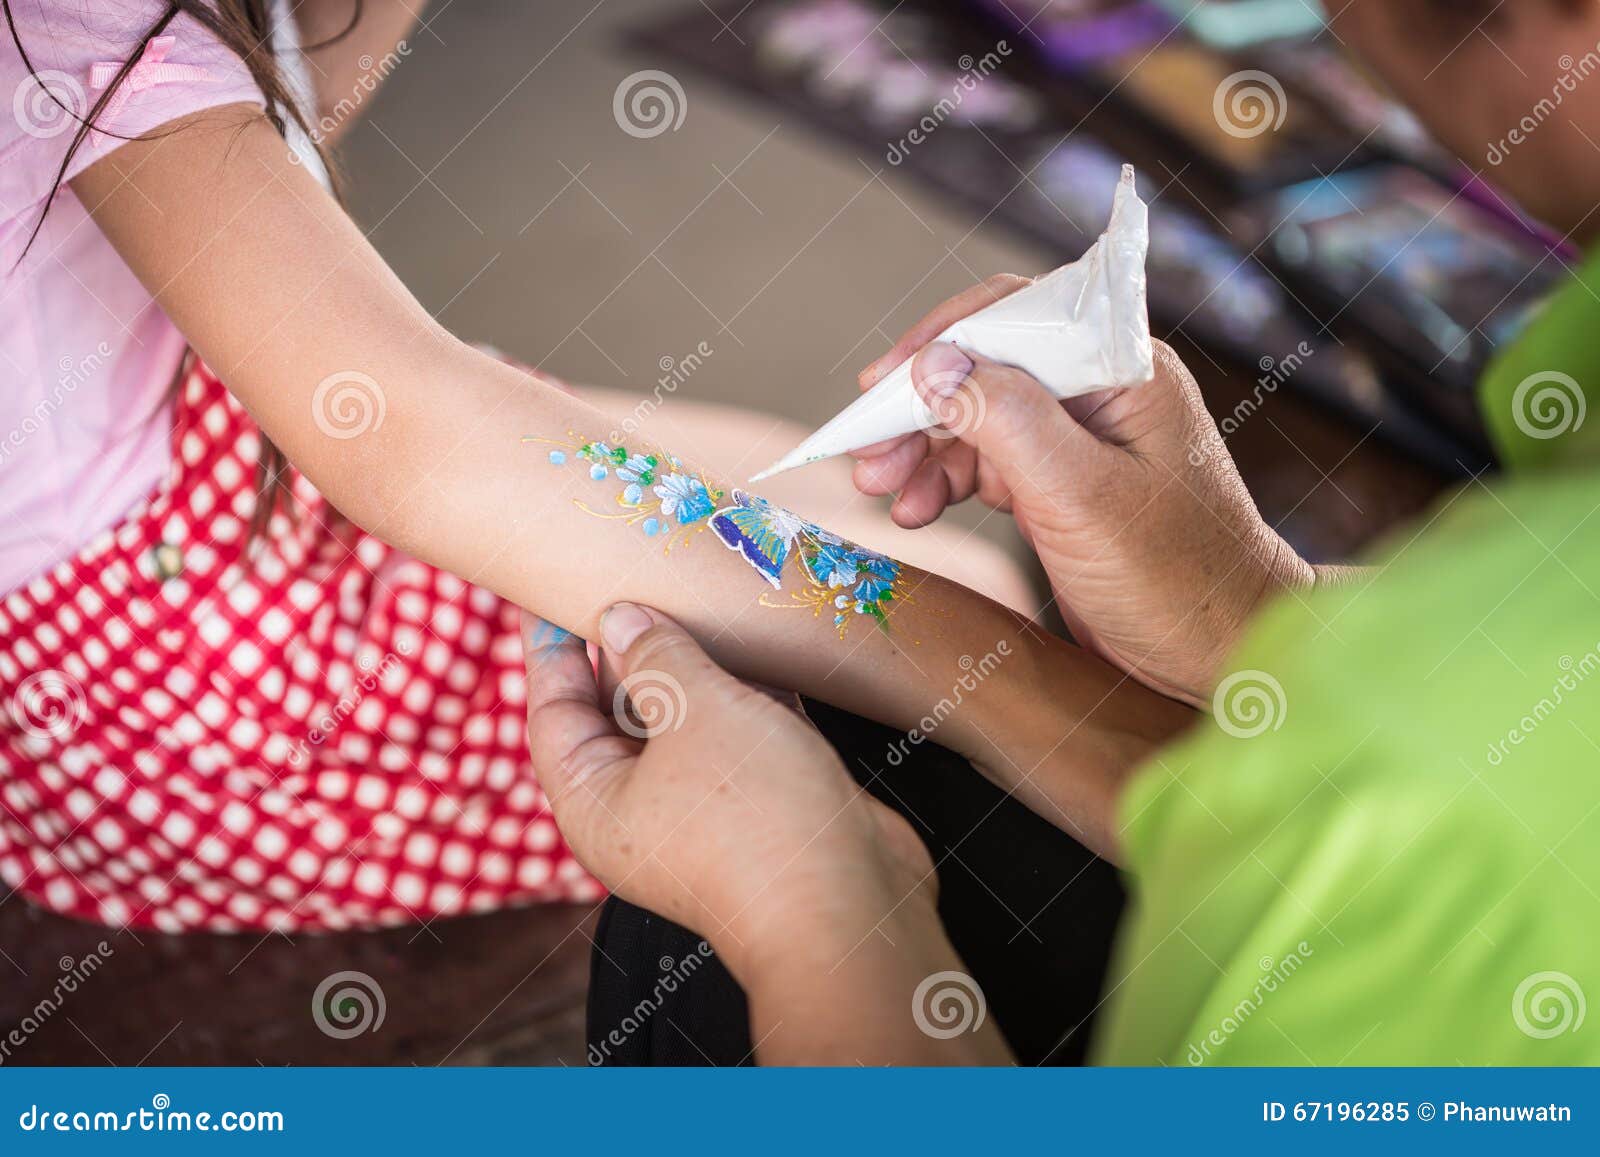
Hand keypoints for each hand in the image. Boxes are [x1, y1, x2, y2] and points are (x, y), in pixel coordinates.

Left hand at [520, 603, 932, 979]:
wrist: (849, 910)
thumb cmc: (753, 817)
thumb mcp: (695, 713)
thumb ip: (655, 656)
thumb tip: (617, 619)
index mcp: (593, 801)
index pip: (553, 710)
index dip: (552, 646)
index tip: (555, 588)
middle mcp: (640, 809)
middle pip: (618, 712)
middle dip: (633, 645)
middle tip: (644, 573)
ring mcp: (704, 809)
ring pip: (689, 719)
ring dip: (699, 662)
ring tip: (704, 590)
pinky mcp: (764, 804)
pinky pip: (743, 732)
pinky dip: (751, 690)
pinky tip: (765, 639)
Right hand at [853, 276, 1311, 706]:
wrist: (1223, 656)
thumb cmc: (1179, 580)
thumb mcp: (1082, 497)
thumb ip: (1008, 422)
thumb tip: (934, 366)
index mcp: (1122, 368)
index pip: (1014, 316)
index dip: (937, 342)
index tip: (879, 384)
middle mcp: (1100, 390)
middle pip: (985, 368)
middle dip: (918, 408)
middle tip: (867, 457)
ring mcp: (1081, 439)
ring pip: (978, 418)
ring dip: (924, 450)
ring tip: (883, 492)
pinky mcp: (1064, 486)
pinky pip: (989, 463)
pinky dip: (947, 482)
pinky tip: (919, 511)